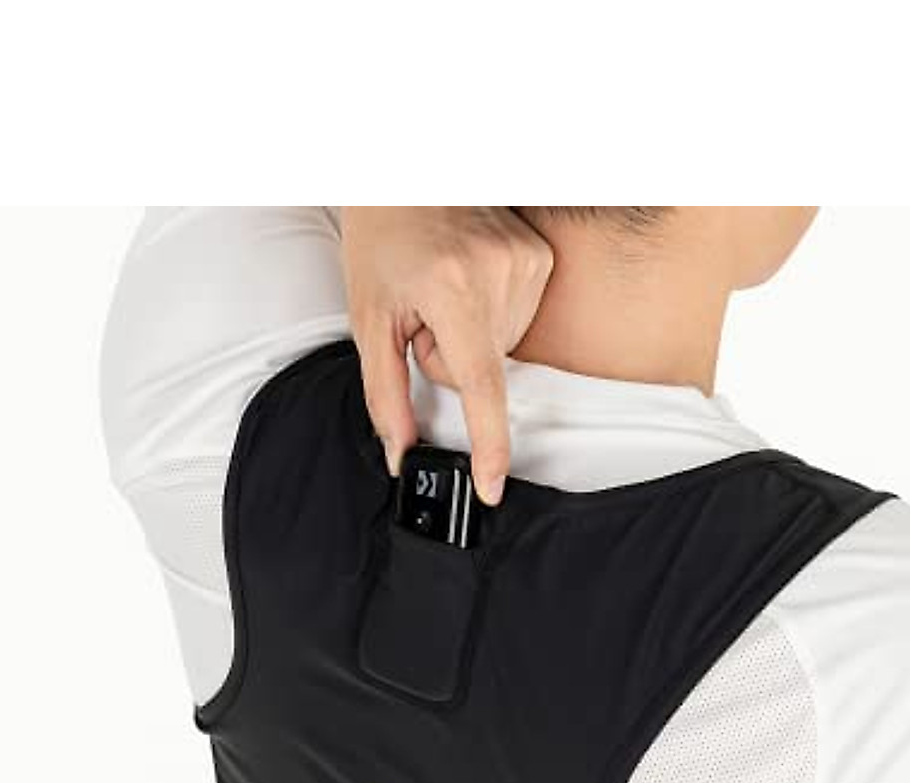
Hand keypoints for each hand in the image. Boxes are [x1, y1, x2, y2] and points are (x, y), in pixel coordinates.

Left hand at [341, 207, 553, 504]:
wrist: (409, 171)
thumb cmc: (380, 235)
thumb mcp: (369, 316)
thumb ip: (385, 393)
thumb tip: (400, 452)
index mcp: (453, 289)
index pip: (480, 386)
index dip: (488, 443)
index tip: (492, 485)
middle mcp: (500, 274)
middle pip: (479, 371)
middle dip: (448, 356)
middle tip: (424, 312)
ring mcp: (528, 262)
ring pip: (498, 349)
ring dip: (469, 334)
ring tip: (445, 288)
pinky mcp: (541, 257)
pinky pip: (516, 320)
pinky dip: (489, 312)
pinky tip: (468, 278)